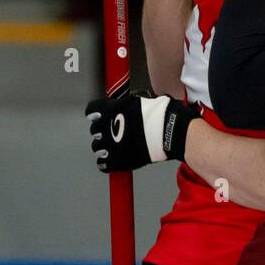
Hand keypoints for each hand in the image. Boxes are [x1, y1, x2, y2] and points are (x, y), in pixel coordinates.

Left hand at [85, 92, 200, 171]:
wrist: (172, 133)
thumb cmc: (163, 115)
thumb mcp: (142, 100)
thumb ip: (127, 105)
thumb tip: (126, 106)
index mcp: (111, 110)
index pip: (91, 110)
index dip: (96, 113)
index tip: (99, 115)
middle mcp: (107, 128)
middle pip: (95, 130)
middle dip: (102, 131)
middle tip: (112, 131)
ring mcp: (111, 146)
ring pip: (97, 147)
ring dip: (104, 146)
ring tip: (113, 146)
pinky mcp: (118, 161)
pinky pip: (103, 164)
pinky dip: (106, 162)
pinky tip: (112, 159)